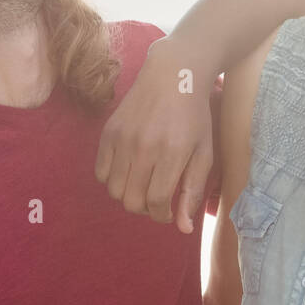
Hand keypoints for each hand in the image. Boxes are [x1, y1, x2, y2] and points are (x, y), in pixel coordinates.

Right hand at [95, 36, 214, 232]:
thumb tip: (183, 228)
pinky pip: (100, 172)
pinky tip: (129, 171)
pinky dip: (112, 180)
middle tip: (157, 200)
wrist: (173, 75)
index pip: (157, 202)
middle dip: (145, 209)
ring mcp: (122, 139)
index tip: (169, 213)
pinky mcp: (108, 132)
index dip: (163, 215)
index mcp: (171, 153)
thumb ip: (193, 190)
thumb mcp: (204, 152)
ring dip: (128, 196)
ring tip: (143, 186)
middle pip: (132, 201)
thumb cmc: (195, 116)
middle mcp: (143, 148)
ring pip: (113, 191)